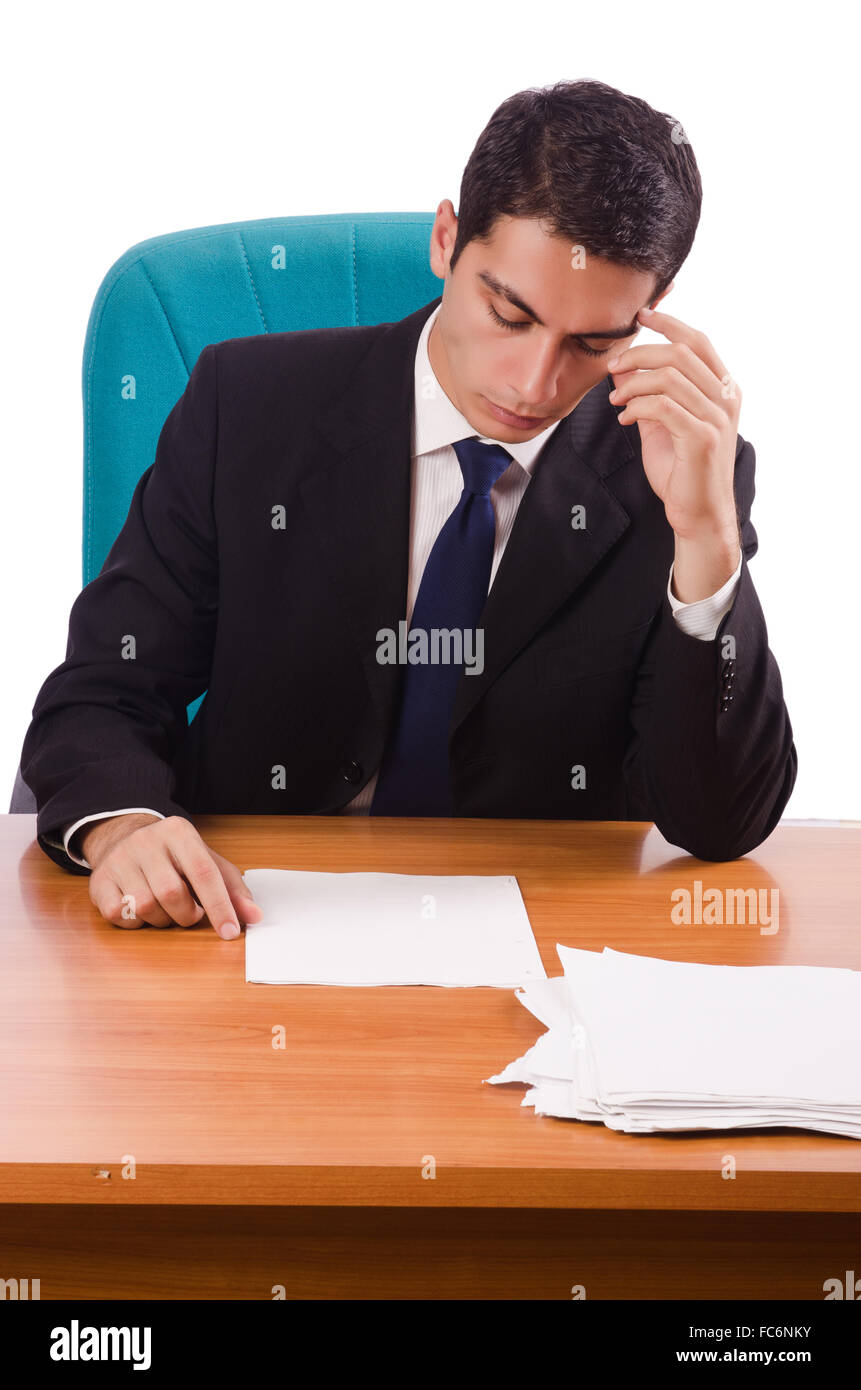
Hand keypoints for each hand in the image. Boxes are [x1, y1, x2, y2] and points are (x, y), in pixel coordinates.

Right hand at [86, 814, 262, 938]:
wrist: (123, 838)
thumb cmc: (173, 857)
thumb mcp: (206, 862)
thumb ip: (232, 889)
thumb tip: (254, 917)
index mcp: (179, 832)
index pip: (203, 872)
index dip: (220, 906)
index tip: (230, 932)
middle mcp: (146, 841)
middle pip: (172, 893)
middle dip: (186, 915)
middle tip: (189, 914)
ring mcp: (119, 860)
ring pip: (145, 906)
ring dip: (162, 920)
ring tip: (165, 909)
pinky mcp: (99, 881)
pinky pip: (120, 915)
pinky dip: (136, 923)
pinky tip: (141, 910)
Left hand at [607, 307, 741, 550]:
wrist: (698, 513)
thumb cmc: (682, 470)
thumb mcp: (661, 424)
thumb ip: (648, 395)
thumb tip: (623, 369)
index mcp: (723, 388)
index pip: (698, 341)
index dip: (669, 323)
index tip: (641, 316)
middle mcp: (726, 398)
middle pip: (681, 352)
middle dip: (640, 354)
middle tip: (613, 367)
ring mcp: (717, 417)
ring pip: (670, 377)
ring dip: (633, 384)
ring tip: (615, 400)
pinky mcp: (703, 438)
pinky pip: (663, 407)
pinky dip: (637, 407)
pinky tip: (624, 419)